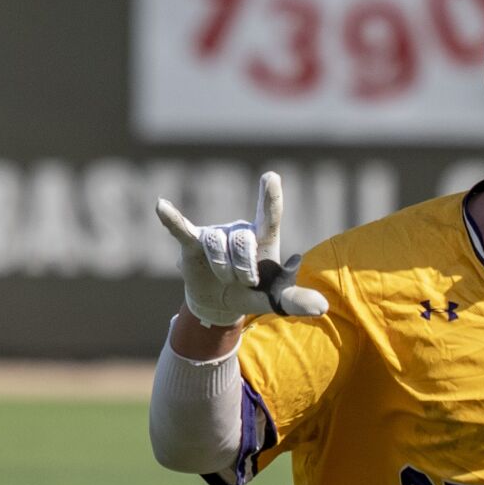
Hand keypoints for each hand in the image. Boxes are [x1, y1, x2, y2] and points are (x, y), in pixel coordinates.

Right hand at [156, 171, 328, 327]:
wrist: (219, 303)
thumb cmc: (252, 292)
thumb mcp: (274, 298)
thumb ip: (295, 300)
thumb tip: (323, 307)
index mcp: (263, 238)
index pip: (269, 216)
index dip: (270, 198)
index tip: (271, 177)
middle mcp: (239, 229)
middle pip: (242, 243)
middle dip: (243, 270)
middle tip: (244, 281)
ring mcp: (215, 234)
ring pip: (217, 246)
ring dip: (223, 270)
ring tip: (225, 278)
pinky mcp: (192, 244)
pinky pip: (182, 229)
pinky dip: (172, 219)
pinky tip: (160, 206)